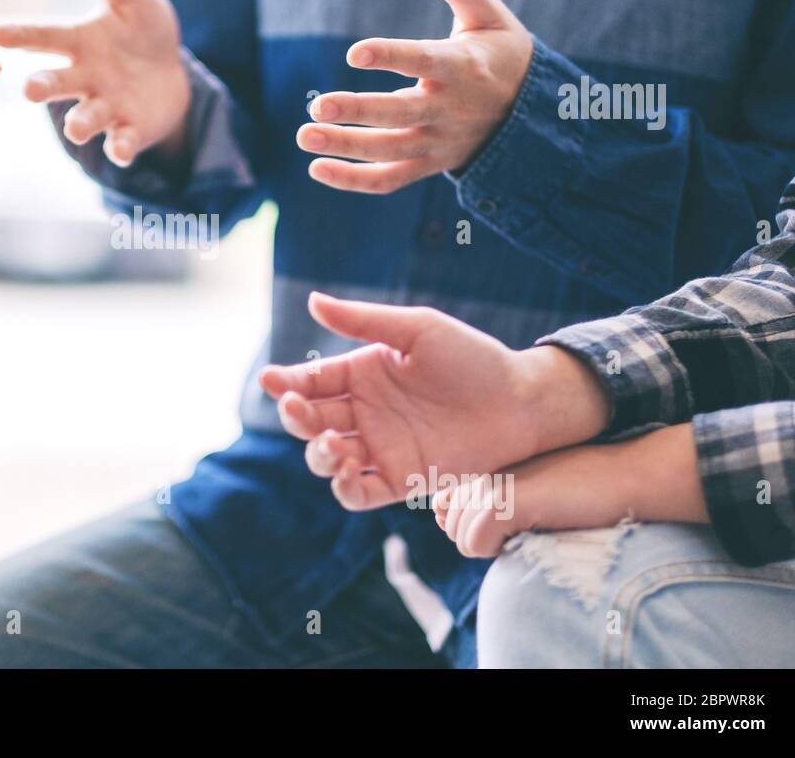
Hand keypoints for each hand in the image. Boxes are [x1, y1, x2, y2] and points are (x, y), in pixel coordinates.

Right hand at [0, 0, 190, 167]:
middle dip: (42, 87)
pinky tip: (120, 151)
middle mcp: (85, 77)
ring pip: (86, 118)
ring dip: (80, 124)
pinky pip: (120, 142)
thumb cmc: (140, 28)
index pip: (45, 38)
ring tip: (76, 130)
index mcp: (80, 42)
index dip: (22, 36)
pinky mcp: (129, 130)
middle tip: (29, 91)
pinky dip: (119, 148)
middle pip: (57, 83)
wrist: (170, 70)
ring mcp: (106, 106)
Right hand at [258, 292, 610, 510]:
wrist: (523, 403)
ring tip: (332, 444)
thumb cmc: (473, 358)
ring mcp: (380, 449)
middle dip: (296, 418)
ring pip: (327, 459)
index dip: (286, 383)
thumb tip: (312, 300)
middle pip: (311, 421)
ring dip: (317, 455)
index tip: (271, 380)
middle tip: (297, 410)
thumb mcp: (418, 329)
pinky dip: (343, 489)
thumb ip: (364, 321)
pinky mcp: (400, 481)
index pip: (311, 381)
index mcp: (363, 374)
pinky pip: (359, 493)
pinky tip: (346, 473)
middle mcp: (365, 413)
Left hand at [299, 0, 532, 193]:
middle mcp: (448, 109)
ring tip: (304, 136)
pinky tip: (316, 169)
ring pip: (389, 151)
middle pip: (399, 114)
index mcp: (463, 68)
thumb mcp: (493, 19)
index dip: (389, 57)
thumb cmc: (502, 55)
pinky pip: (389, 179)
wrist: (532, 114)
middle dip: (358, 111)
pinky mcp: (429, 165)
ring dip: (345, 146)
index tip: (354, 53)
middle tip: (317, 104)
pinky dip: (353, 180)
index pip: (423, 61)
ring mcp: (438, 142)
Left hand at [433, 423, 705, 557]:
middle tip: (526, 524)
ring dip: (493, 546)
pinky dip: (497, 551)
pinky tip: (530, 532)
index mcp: (483, 463)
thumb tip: (442, 517)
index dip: (470, 525)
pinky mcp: (501, 501)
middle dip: (482, 538)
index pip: (442, 506)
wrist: (626, 477)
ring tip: (532, 526)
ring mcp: (487, 483)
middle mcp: (478, 468)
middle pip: (450, 526)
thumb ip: (484, 500)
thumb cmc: (582, 488)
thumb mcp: (527, 489)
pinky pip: (474, 545)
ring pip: (460, 538)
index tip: (508, 521)